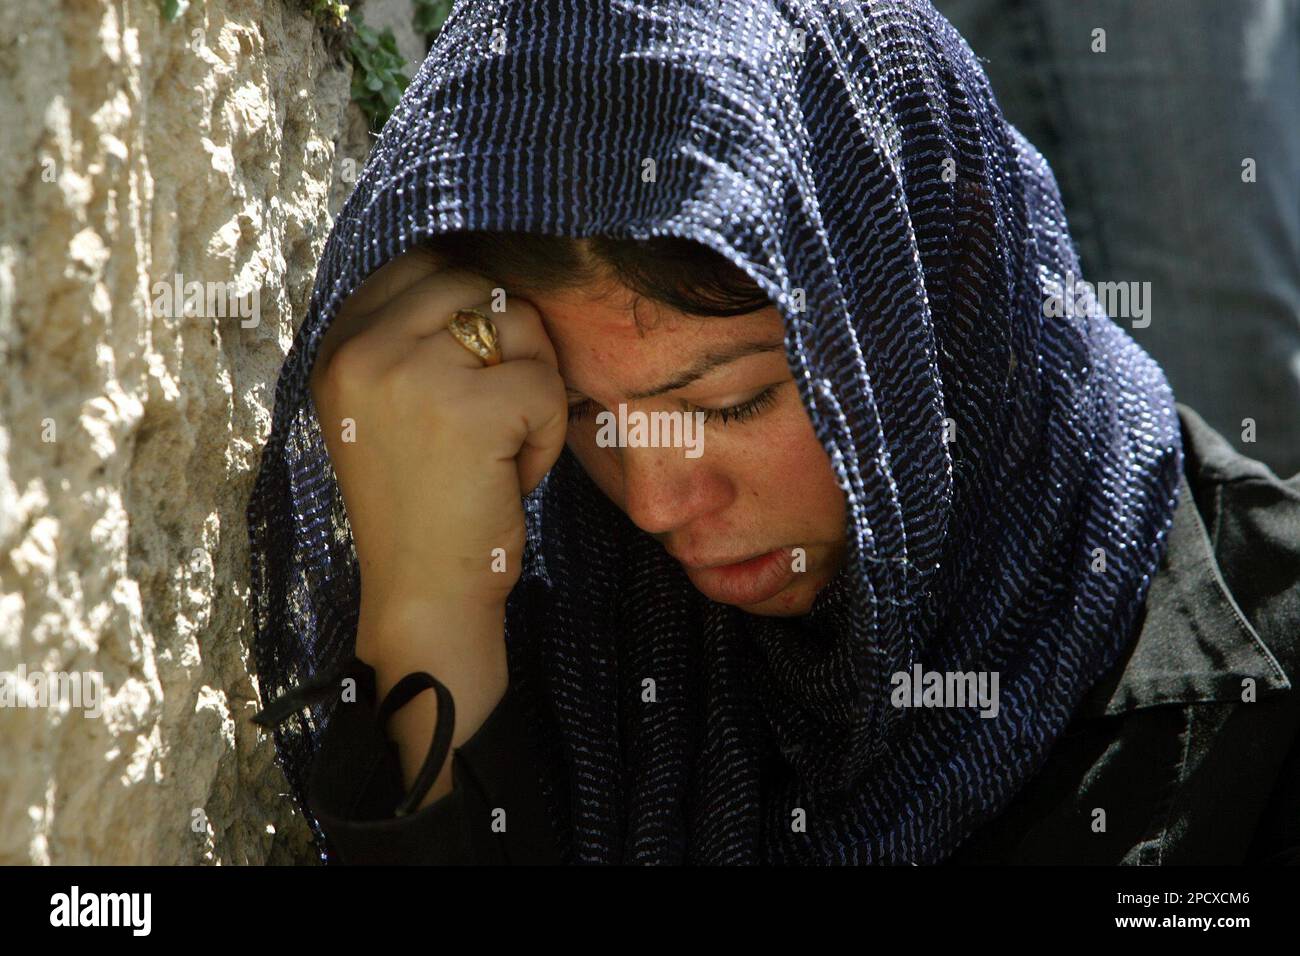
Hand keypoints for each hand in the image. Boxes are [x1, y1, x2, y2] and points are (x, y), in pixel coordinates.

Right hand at [309, 248, 567, 632]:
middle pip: (478, 286)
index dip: (472, 306)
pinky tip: (514, 474)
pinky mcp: (468, 408)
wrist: (424, 594)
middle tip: (495, 418)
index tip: (476, 370)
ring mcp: (410, 374)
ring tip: (500, 445)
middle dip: (509, 347)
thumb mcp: (387, 406)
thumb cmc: (424, 503)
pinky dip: (549, 432)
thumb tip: (480, 267)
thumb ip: (411, 335)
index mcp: (339, 345)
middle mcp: (362, 350)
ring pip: (520, 324)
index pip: (423, 263)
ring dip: (532, 386)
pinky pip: (547, 382)